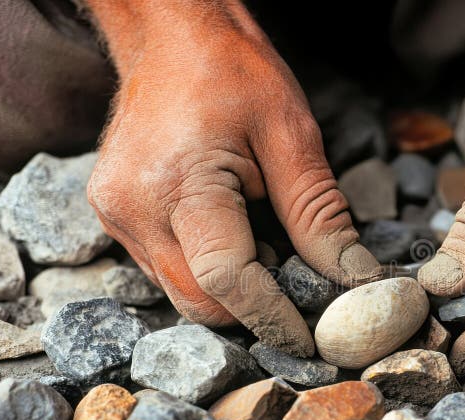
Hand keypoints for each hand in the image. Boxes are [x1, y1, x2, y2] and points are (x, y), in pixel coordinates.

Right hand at [86, 2, 380, 355]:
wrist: (169, 35)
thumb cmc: (232, 71)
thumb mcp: (291, 132)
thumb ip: (318, 213)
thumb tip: (350, 276)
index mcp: (177, 182)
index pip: (227, 280)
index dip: (274, 318)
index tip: (311, 338)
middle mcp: (133, 208)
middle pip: (199, 301)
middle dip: (255, 313)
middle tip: (304, 302)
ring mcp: (116, 215)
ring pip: (180, 292)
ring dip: (231, 294)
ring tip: (273, 262)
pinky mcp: (114, 216)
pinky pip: (165, 268)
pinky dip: (207, 272)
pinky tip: (238, 242)